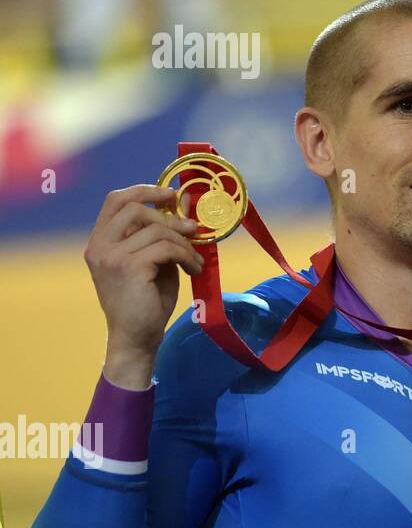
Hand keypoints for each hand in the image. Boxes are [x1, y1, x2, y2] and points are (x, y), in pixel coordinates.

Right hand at [84, 185, 204, 386]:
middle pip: (135, 208)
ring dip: (184, 242)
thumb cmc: (146, 300)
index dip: (144, 190)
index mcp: (100, 241)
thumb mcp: (156, 259)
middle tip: (193, 230)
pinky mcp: (128, 267)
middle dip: (170, 216)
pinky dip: (187, 255)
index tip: (171, 194)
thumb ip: (164, 231)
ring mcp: (111, 257)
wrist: (137, 338)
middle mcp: (99, 246)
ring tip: (195, 259)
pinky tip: (193, 268)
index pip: (116, 200)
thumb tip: (184, 199)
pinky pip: (167, 247)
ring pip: (156, 229)